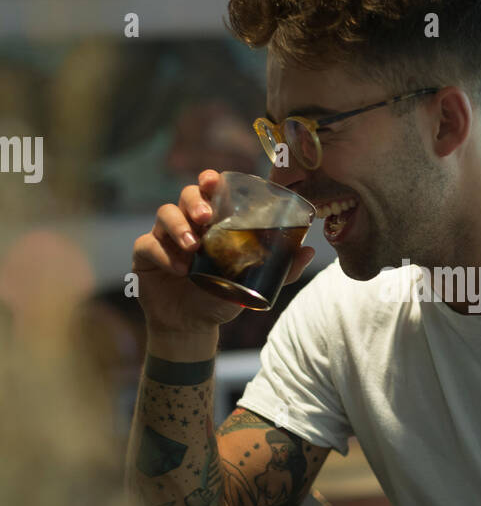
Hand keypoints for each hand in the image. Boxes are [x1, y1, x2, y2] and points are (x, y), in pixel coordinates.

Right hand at [132, 169, 314, 335]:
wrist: (192, 325)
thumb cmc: (221, 296)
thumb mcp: (252, 283)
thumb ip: (280, 269)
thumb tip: (310, 250)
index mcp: (212, 222)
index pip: (208, 191)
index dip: (209, 180)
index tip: (213, 180)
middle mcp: (187, 222)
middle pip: (185, 196)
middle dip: (194, 201)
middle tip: (206, 218)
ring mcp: (163, 236)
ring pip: (164, 215)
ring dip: (179, 227)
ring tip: (193, 248)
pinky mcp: (145, 254)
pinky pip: (148, 244)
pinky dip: (163, 253)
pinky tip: (179, 269)